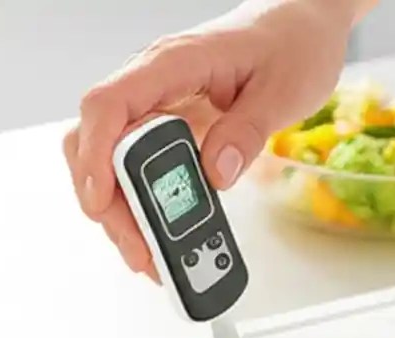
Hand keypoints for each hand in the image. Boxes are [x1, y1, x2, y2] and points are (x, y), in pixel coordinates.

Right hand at [62, 0, 374, 279]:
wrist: (300, 23)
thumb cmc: (290, 42)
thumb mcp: (283, 88)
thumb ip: (247, 130)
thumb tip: (215, 172)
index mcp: (173, 63)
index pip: (109, 104)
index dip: (95, 154)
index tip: (101, 199)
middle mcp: (150, 84)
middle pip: (94, 143)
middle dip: (109, 203)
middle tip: (142, 249)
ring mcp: (152, 107)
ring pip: (107, 163)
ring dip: (122, 213)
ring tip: (152, 257)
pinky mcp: (161, 128)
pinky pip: (132, 168)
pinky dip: (138, 206)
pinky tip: (158, 236)